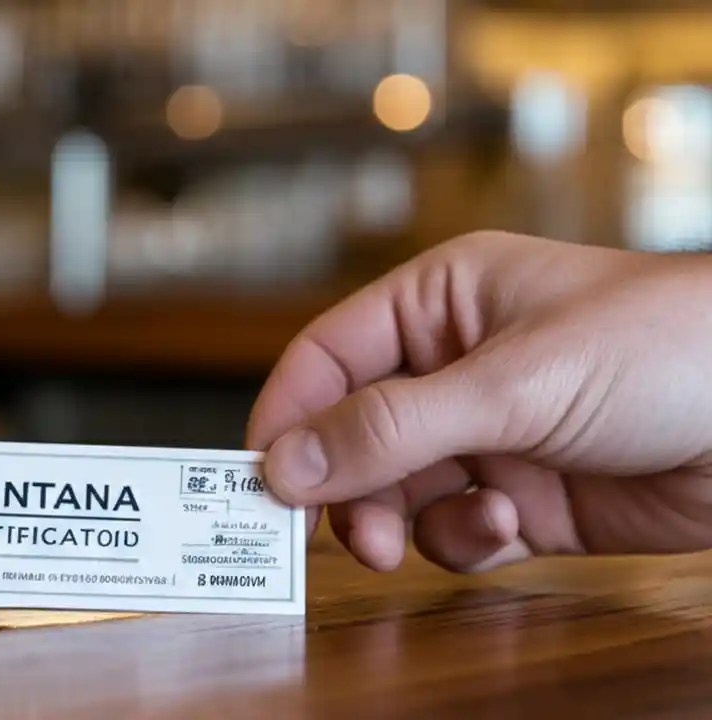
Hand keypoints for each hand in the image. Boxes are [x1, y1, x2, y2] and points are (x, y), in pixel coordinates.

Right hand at [247, 232, 711, 572]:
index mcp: (440, 304)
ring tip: (423, 535)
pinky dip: (463, 539)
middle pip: (351, 436)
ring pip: (395, 493)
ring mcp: (487, 436)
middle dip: (345, 487)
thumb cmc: (666, 348)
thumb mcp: (509, 383)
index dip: (287, 416)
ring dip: (401, 521)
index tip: (257, 477)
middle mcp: (453, 369)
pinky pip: (452, 528)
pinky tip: (505, 527)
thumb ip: (388, 427)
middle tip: (342, 533)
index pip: (328, 357)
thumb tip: (283, 462)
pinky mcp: (523, 498)